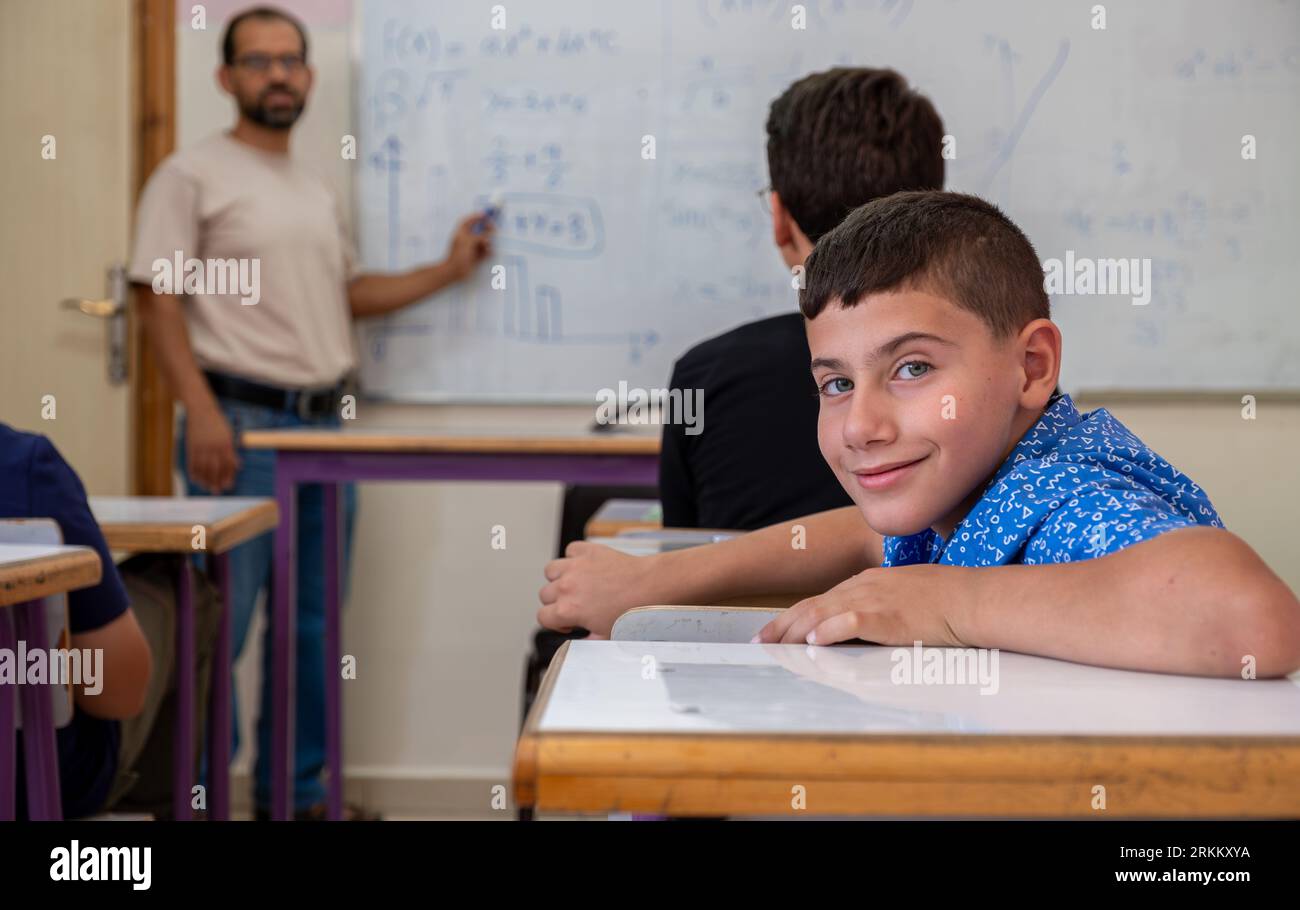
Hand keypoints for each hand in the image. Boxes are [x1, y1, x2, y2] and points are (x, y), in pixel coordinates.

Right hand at [186, 404, 238, 492]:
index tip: (229, 485)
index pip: (228, 464)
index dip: (229, 476)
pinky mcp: (191, 446)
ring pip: (203, 468)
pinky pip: (192, 462)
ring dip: (205, 480)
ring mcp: (201, 447)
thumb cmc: (218, 423)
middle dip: (217, 481)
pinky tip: (195, 479)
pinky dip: (193, 472)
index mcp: (226, 444)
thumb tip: (239, 466)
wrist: (201, 410)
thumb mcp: (229, 435)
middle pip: (215, 468)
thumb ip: (232, 451)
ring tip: (207, 488)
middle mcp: (214, 447)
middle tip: (217, 491)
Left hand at [444, 212, 493, 280]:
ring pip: (484, 241)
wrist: (454, 271)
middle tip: (493, 228)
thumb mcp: (469, 241)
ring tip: (486, 246)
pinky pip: (485, 251)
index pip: (469, 221)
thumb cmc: (459, 254)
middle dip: (486, 230)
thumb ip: (481, 235)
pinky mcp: (476, 256)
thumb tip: (490, 231)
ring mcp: (472, 248)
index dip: (477, 216)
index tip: (486, 214)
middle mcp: (467, 239)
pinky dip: (487, 251)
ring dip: (487, 242)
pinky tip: (488, 252)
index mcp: (462, 232)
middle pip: (479, 230)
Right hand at [538, 541, 662, 637]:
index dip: (555, 622)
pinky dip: (575, 556)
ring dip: (559, 578)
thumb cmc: (632, 613)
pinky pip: (570, 550)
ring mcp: (575, 566)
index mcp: (567, 610)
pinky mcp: (587, 551)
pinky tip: (586, 566)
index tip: (569, 622)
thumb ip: (587, 640)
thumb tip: (581, 642)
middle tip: (576, 604)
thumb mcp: (606, 635)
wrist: (650, 587)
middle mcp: (566, 587)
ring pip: (551, 571)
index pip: (542, 617)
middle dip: (557, 601)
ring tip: (576, 584)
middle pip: (545, 594)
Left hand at [754, 564, 976, 646]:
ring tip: (775, 646)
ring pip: (824, 612)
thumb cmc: (946, 600)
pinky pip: (853, 621)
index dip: (791, 617)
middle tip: (760, 643)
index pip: (819, 600)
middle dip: (782, 625)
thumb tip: (856, 626)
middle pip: (812, 605)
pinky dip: (831, 629)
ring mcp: (876, 599)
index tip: (771, 632)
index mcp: (868, 583)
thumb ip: (878, 609)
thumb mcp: (904, 597)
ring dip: (795, 630)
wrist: (973, 598)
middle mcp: (865, 587)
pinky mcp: (890, 616)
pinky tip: (814, 640)